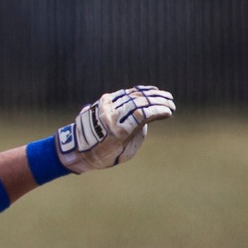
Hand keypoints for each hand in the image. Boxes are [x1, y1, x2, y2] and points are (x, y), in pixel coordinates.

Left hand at [56, 85, 175, 173]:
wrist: (76, 149)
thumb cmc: (104, 155)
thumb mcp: (126, 152)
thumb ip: (138, 134)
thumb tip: (148, 117)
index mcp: (117, 131)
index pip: (141, 114)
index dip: (157, 110)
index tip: (169, 111)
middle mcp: (110, 116)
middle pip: (138, 102)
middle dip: (157, 101)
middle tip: (171, 102)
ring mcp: (105, 106)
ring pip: (131, 95)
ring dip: (150, 94)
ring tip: (164, 96)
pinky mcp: (102, 101)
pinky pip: (123, 94)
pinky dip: (137, 92)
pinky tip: (148, 92)